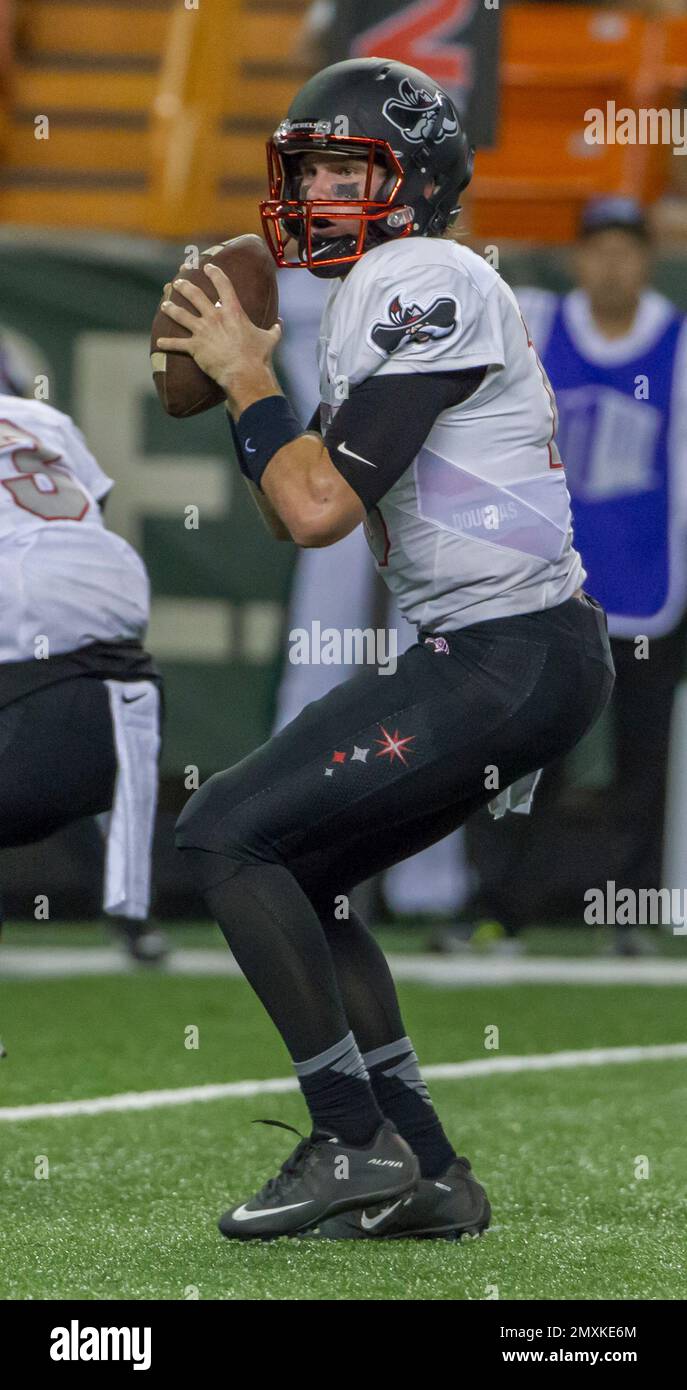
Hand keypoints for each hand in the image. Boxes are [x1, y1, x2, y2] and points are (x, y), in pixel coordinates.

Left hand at [156, 264, 281, 401]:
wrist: (244, 373)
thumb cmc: (258, 356)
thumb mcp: (270, 339)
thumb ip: (274, 329)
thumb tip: (280, 324)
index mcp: (233, 311)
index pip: (223, 284)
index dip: (214, 273)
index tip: (208, 266)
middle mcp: (215, 316)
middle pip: (195, 295)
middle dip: (184, 286)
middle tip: (178, 282)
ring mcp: (203, 331)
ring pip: (181, 315)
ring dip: (171, 308)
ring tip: (165, 304)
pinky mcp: (195, 347)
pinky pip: (177, 344)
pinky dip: (167, 344)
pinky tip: (159, 343)